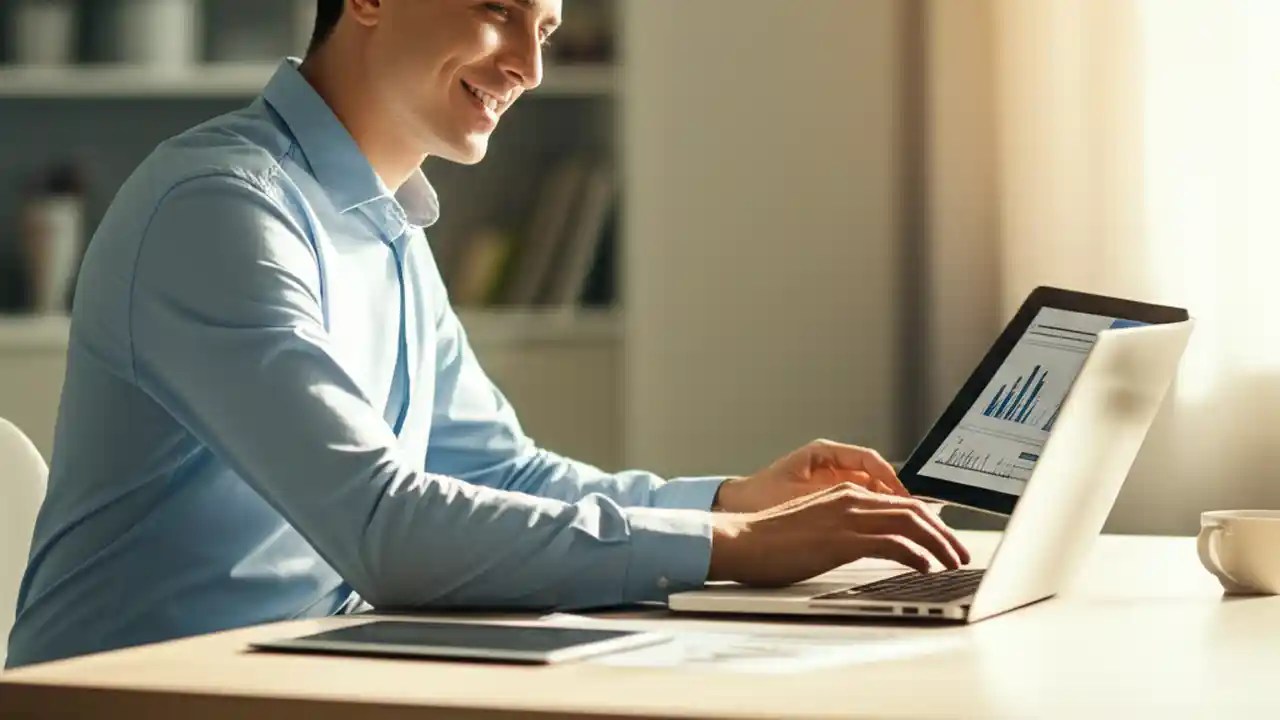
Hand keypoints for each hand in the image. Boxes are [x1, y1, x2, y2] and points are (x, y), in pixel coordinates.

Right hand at [707, 483, 970, 585]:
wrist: (743, 541)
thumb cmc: (771, 541)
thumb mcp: (815, 528)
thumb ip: (844, 530)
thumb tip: (869, 546)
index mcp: (844, 494)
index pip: (898, 503)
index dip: (928, 521)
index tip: (943, 538)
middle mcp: (850, 499)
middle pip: (912, 510)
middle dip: (942, 533)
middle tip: (958, 552)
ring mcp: (847, 517)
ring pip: (909, 523)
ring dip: (937, 544)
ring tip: (951, 561)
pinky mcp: (842, 539)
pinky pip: (892, 543)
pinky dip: (915, 554)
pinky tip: (924, 567)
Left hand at [713, 439, 908, 513]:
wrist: (736, 516)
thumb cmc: (758, 499)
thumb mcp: (798, 496)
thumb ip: (834, 498)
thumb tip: (865, 500)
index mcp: (823, 454)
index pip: (870, 461)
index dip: (892, 479)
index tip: (908, 498)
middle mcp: (830, 464)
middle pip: (878, 477)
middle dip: (902, 498)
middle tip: (923, 518)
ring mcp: (830, 483)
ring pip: (872, 493)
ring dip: (893, 510)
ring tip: (914, 529)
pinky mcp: (828, 499)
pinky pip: (860, 505)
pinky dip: (876, 518)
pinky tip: (888, 534)